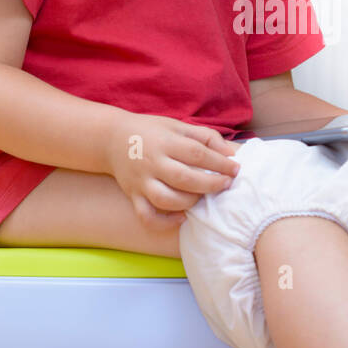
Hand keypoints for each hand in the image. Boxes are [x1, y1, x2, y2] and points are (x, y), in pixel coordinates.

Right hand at [106, 111, 241, 232]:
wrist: (111, 139)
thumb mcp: (177, 125)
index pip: (197, 154)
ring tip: (203, 197)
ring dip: (190, 202)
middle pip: (184, 179)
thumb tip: (230, 153)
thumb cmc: (151, 132)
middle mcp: (152, 162)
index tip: (236, 168)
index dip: (220, 163)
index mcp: (165, 141)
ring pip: (166, 200)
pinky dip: (165, 222)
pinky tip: (182, 216)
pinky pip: (147, 216)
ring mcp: (141, 181)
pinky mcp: (133, 195)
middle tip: (226, 184)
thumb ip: (205, 137)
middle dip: (211, 184)